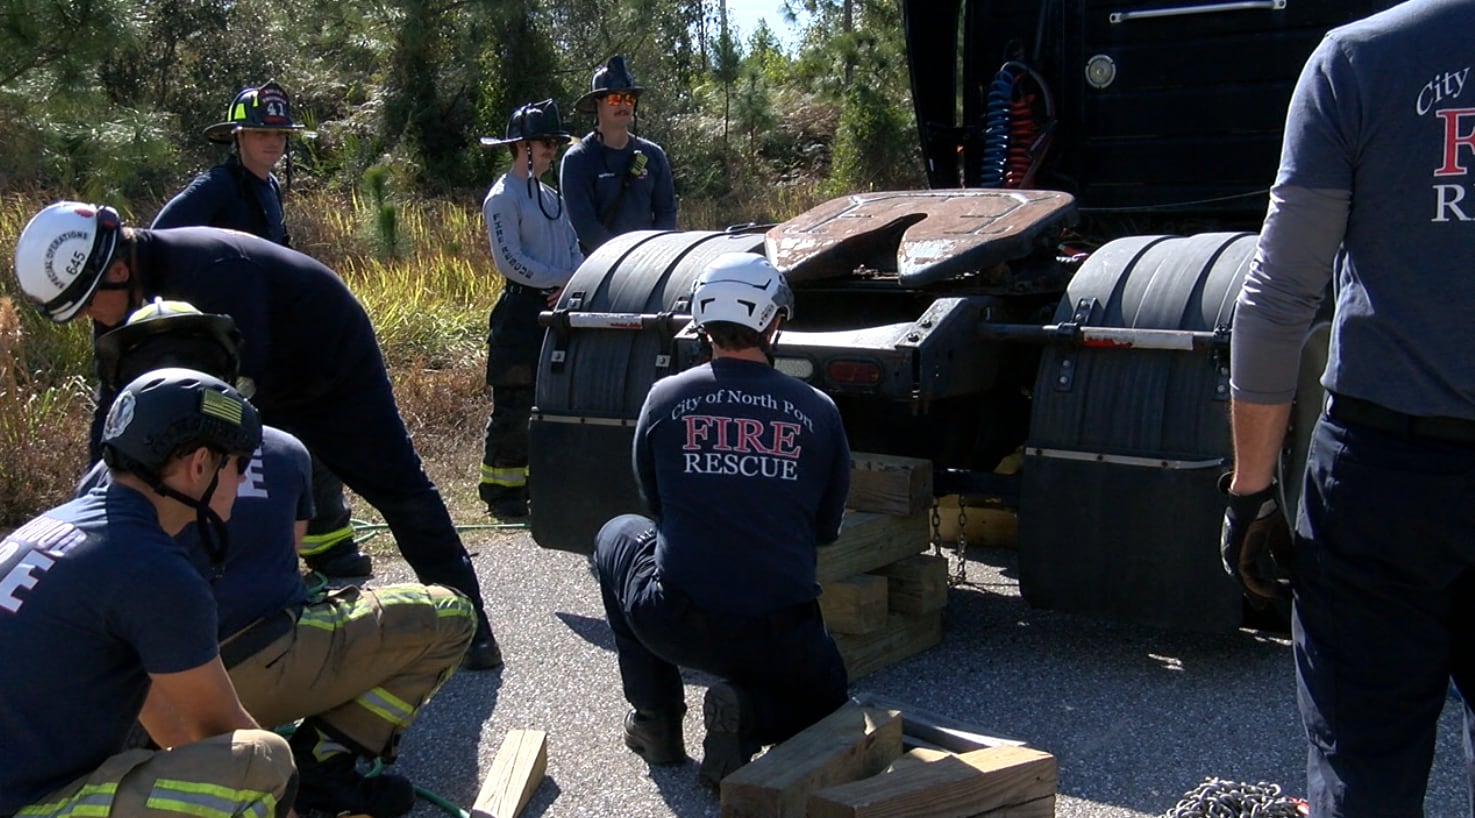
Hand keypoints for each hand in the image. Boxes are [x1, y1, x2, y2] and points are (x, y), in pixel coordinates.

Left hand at [1218, 473, 1293, 603]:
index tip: (1273, 593)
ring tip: (1271, 600)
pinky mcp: (1235, 556)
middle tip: (1264, 607)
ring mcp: (1233, 555)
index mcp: (1242, 548)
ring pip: (1245, 582)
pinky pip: (1246, 578)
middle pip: (1245, 580)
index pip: (1250, 572)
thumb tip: (1289, 568)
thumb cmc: (1265, 511)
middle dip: (1257, 594)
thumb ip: (1281, 552)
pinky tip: (1272, 591)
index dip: (1261, 585)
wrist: (1256, 498)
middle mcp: (1234, 554)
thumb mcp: (1277, 536)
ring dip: (1259, 593)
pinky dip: (1259, 587)